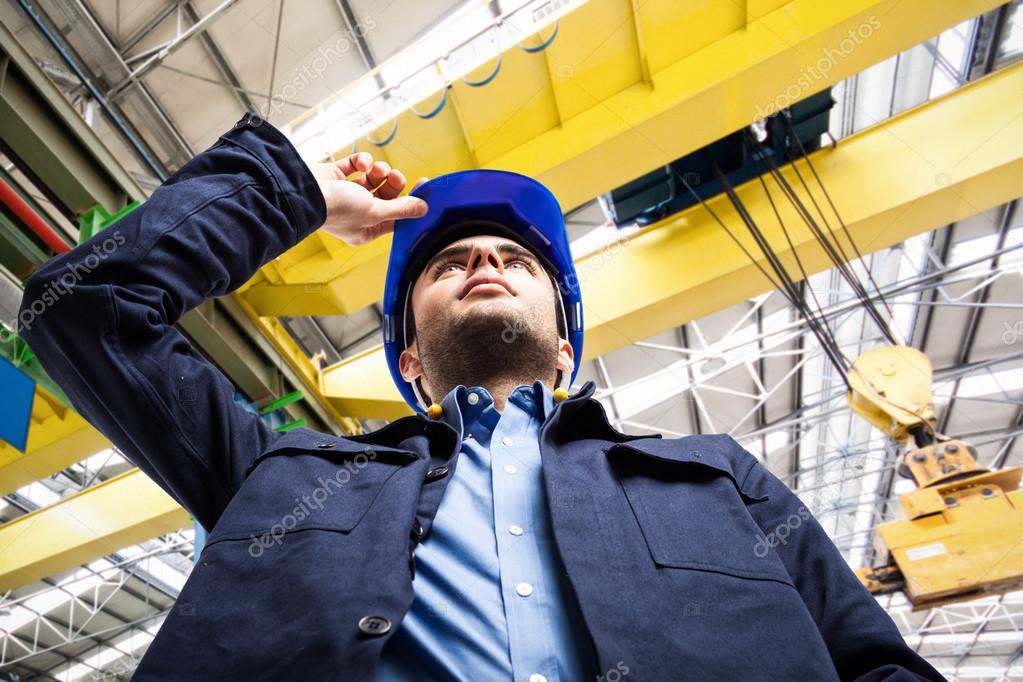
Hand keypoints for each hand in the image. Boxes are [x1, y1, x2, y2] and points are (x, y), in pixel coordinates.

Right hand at [308, 152, 427, 245]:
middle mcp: (356, 214)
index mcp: (365, 230)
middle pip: (386, 196)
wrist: (301, 192)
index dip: (410, 202)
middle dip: (393, 183)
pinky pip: (356, 166)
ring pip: (373, 179)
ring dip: (379, 171)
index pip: (396, 216)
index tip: (423, 186)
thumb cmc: (336, 209)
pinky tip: (362, 164)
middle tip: (394, 176)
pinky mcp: (337, 176)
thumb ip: (401, 209)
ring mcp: (346, 194)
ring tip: (376, 170)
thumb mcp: (374, 212)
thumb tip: (423, 209)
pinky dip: (362, 162)